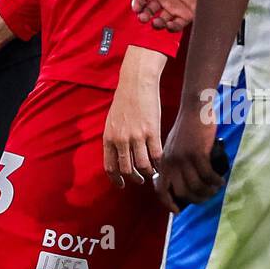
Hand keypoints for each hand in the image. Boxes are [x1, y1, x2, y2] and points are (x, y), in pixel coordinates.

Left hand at [102, 47, 166, 187]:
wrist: (136, 83)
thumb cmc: (124, 101)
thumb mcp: (112, 121)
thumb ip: (114, 139)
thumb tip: (118, 157)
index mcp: (109, 137)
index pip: (110, 166)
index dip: (116, 179)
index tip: (122, 184)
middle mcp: (121, 139)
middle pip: (127, 169)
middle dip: (134, 178)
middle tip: (140, 180)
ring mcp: (137, 136)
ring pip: (143, 166)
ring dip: (148, 173)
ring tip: (151, 172)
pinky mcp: (152, 132)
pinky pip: (156, 155)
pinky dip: (159, 164)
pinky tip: (160, 164)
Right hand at [133, 0, 199, 31]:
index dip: (138, 2)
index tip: (136, 8)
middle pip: (150, 10)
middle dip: (144, 15)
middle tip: (143, 18)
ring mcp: (176, 7)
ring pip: (162, 19)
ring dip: (157, 23)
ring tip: (156, 23)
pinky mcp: (188, 15)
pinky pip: (177, 25)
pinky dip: (172, 27)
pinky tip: (169, 25)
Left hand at [154, 104, 223, 213]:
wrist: (194, 109)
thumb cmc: (187, 129)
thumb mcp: (174, 148)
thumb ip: (175, 165)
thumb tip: (183, 187)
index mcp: (163, 162)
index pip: (160, 190)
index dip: (168, 204)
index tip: (177, 211)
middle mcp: (171, 163)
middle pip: (182, 193)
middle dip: (196, 199)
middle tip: (207, 196)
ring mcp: (184, 159)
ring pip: (197, 186)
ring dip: (208, 192)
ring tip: (216, 189)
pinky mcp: (198, 154)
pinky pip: (208, 176)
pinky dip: (216, 181)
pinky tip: (221, 180)